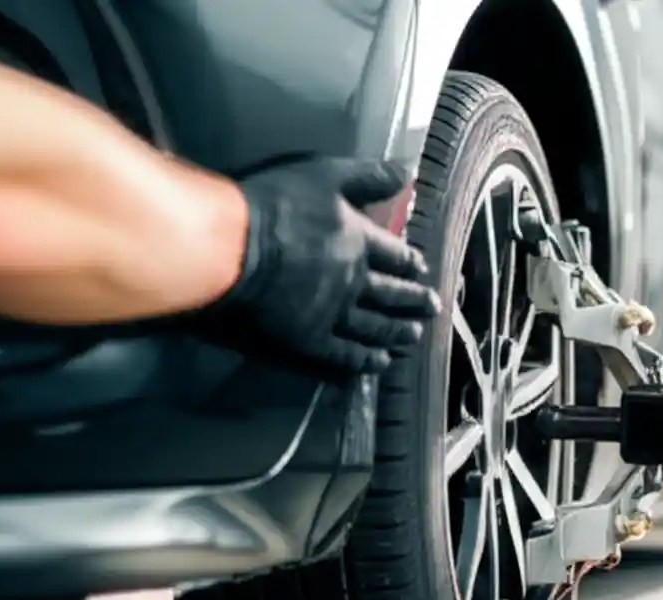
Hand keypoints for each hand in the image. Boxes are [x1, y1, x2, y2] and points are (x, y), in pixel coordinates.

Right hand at [197, 156, 440, 378]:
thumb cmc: (273, 206)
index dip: (410, 262)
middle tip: (433, 307)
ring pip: (374, 328)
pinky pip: (344, 357)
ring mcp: (334, 316)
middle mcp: (354, 283)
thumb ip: (367, 176)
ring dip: (396, 332)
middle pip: (391, 294)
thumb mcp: (324, 175)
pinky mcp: (309, 343)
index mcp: (358, 242)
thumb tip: (409, 172)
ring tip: (412, 336)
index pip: (394, 255)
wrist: (229, 252)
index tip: (423, 269)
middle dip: (414, 300)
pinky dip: (365, 362)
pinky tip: (377, 364)